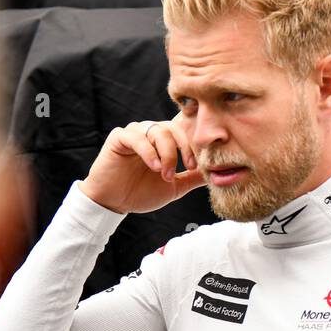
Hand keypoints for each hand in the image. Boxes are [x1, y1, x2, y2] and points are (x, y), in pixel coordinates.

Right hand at [79, 113, 207, 214]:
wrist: (113, 202)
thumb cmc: (141, 193)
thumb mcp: (174, 187)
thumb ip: (192, 178)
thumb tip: (216, 174)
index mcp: (164, 142)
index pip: (183, 130)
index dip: (194, 141)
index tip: (200, 163)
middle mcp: (150, 133)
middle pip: (174, 128)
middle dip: (184, 147)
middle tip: (188, 167)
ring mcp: (135, 133)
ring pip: (158, 131)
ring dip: (167, 153)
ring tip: (166, 174)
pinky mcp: (119, 137)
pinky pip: (137, 137)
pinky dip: (149, 152)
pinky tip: (154, 167)